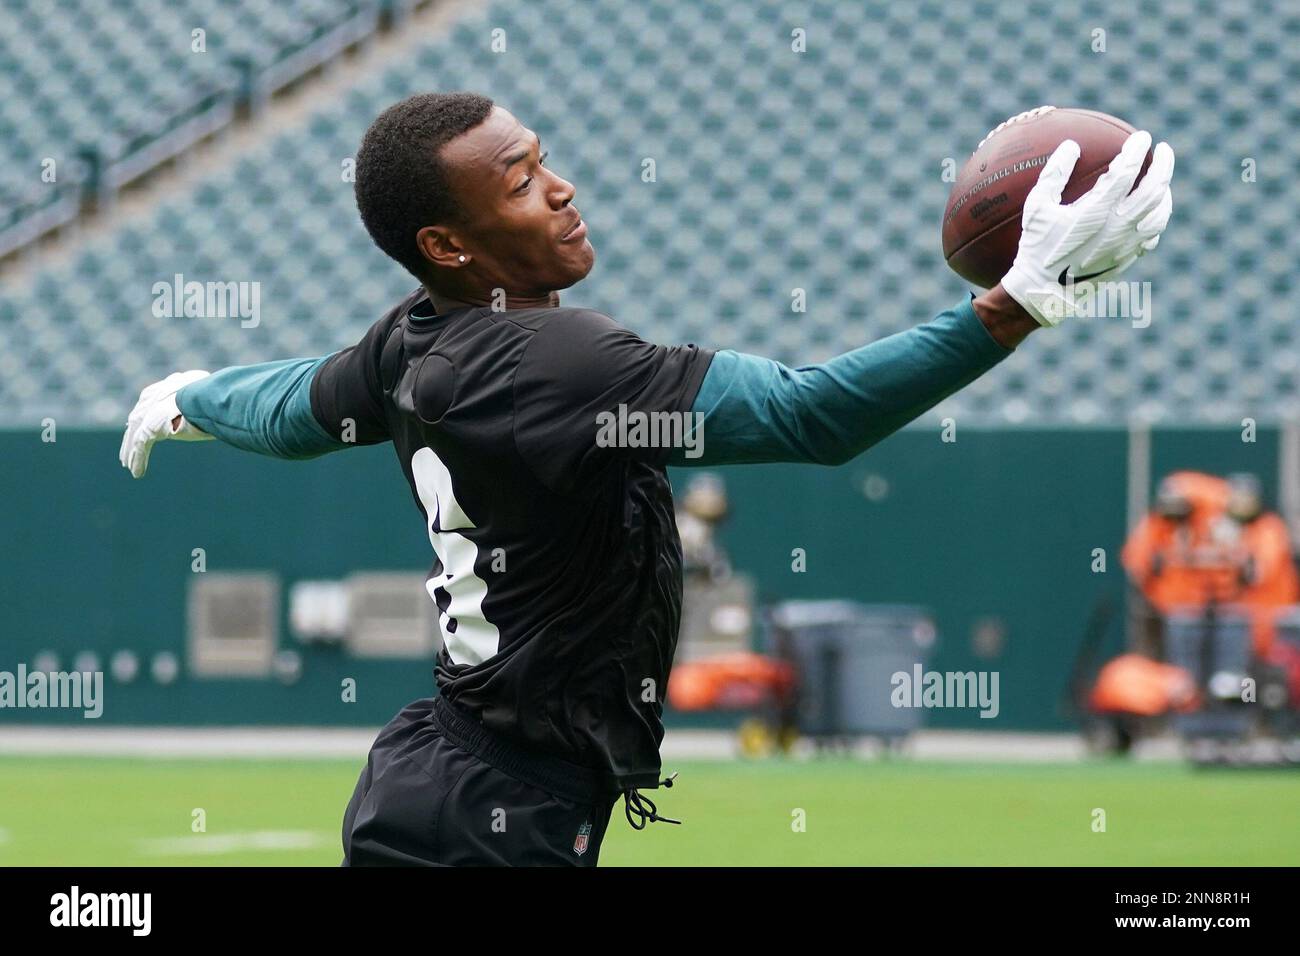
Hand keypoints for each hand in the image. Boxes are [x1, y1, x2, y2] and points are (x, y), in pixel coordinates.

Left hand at [120, 370, 212, 477]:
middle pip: (136, 423)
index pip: (148, 408)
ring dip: (132, 453)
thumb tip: (207, 410)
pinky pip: (140, 448)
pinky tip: (137, 473)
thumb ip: (195, 404)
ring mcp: (145, 415)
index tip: (142, 431)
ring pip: (135, 437)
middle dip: (131, 437)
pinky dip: (139, 461)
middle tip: (128, 450)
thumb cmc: (208, 395)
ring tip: (130, 466)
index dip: (144, 421)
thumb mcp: (200, 398)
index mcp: (160, 391)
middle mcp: (148, 401)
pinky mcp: (147, 429)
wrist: (202, 397)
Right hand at [1001, 131, 1174, 326]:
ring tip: (1161, 181)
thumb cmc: (1036, 247)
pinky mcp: (1127, 259)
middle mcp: (1118, 227)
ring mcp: (1126, 245)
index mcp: (1096, 211)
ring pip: (1160, 212)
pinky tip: (1150, 212)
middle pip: (1155, 189)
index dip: (1137, 150)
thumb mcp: (1036, 208)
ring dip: (1165, 191)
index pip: (1127, 171)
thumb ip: (1054, 173)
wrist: (1043, 292)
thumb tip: (1071, 145)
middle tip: (1164, 150)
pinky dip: (1157, 218)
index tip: (1142, 137)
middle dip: (1164, 164)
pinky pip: (1152, 235)